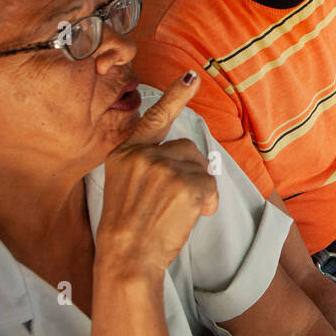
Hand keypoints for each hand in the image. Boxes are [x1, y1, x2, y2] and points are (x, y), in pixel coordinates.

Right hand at [94, 71, 218, 281]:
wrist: (126, 259)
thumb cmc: (128, 228)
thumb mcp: (125, 186)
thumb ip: (146, 163)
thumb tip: (181, 155)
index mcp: (125, 153)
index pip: (154, 119)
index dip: (175, 96)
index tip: (191, 76)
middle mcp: (142, 155)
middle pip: (187, 149)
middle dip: (189, 172)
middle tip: (169, 203)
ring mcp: (163, 168)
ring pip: (200, 169)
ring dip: (198, 191)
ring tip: (174, 213)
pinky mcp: (184, 184)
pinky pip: (210, 188)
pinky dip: (207, 204)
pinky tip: (189, 217)